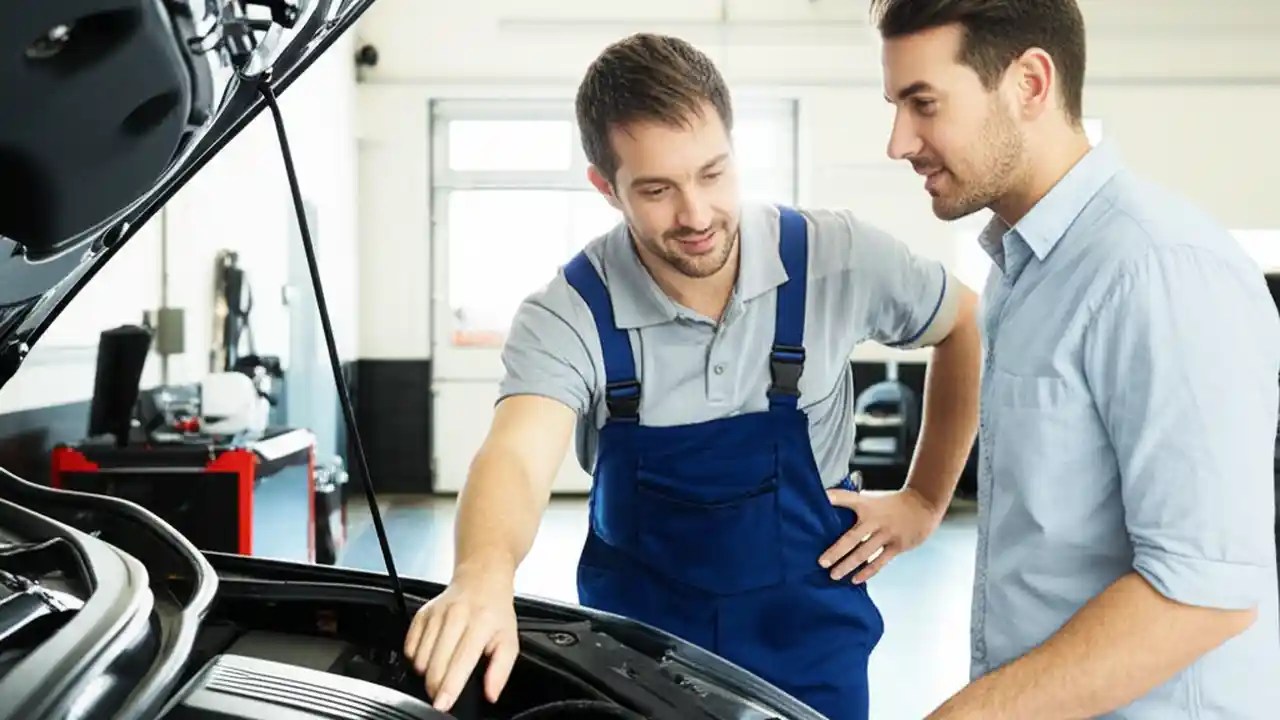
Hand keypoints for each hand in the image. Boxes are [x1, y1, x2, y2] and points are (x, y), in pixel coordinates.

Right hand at [403, 570, 518, 711]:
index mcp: (480, 624)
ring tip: (442, 669)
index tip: (442, 704)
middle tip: (442, 694)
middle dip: (436, 687)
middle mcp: (456, 616)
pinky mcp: (421, 614)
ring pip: (420, 658)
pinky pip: (409, 647)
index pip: (460, 662)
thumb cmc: (495, 612)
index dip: (449, 687)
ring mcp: (435, 614)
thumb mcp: (509, 641)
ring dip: (427, 673)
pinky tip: (431, 655)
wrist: (481, 579)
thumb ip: (501, 670)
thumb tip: (491, 694)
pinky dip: (417, 658)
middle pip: (435, 664)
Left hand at [819, 487, 944, 583]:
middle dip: (836, 551)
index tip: (820, 501)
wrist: (923, 505)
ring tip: (833, 575)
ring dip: (848, 565)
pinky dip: (867, 572)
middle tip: (821, 562)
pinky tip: (855, 579)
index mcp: (866, 505)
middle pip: (852, 537)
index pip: (847, 499)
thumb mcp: (872, 498)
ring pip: (864, 553)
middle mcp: (875, 520)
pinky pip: (880, 562)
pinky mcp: (897, 546)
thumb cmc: (892, 504)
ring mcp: (887, 534)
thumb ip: (854, 504)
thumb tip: (829, 507)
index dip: (834, 499)